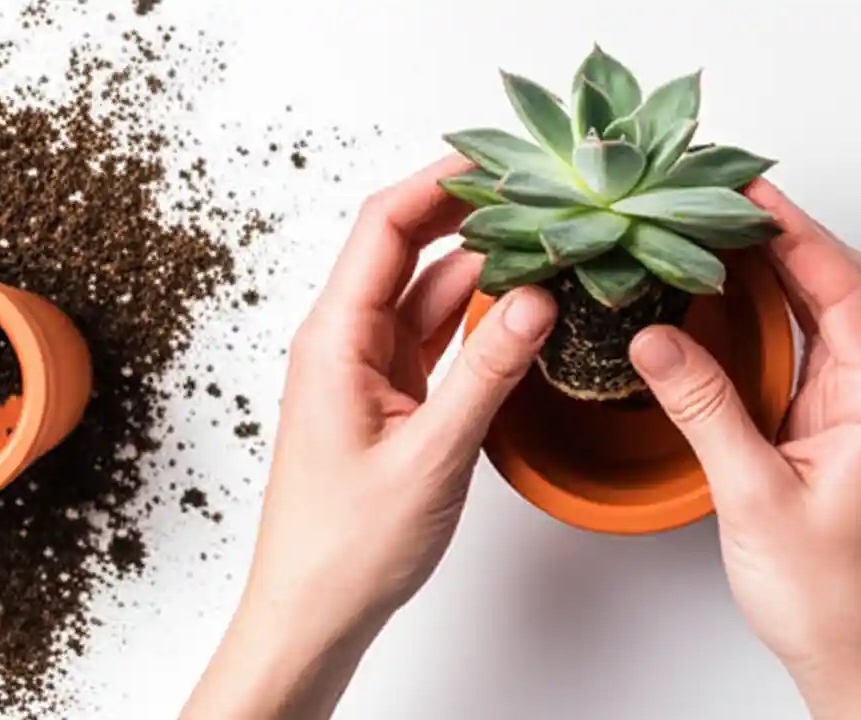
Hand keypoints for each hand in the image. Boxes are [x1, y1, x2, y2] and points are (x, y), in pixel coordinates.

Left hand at [184, 157, 556, 718]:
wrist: (316, 612)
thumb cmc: (349, 544)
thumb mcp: (431, 454)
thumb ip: (487, 371)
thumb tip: (537, 298)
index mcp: (335, 339)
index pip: (385, 228)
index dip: (439, 182)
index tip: (497, 158)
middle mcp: (347, 341)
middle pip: (408, 249)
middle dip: (470, 214)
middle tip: (537, 194)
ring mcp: (370, 368)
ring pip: (430, 292)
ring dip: (483, 267)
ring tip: (544, 241)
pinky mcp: (392, 397)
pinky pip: (438, 336)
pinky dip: (480, 317)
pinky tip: (521, 304)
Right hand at [630, 180, 860, 718]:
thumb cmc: (831, 594)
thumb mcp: (755, 495)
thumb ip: (705, 408)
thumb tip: (656, 338)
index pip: (842, 282)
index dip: (794, 227)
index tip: (744, 188)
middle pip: (834, 284)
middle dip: (778, 235)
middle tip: (714, 196)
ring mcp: (859, 409)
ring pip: (817, 314)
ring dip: (771, 273)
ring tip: (711, 232)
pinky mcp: (835, 429)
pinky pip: (802, 352)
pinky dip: (766, 319)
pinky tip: (724, 305)